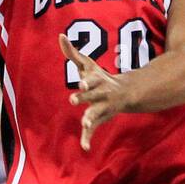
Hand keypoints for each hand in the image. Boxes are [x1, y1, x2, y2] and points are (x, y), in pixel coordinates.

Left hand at [61, 33, 129, 150]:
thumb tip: (60, 36)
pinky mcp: (100, 119)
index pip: (93, 80)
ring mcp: (102, 108)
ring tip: (84, 123)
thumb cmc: (100, 77)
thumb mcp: (88, 64)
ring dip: (90, 117)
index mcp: (98, 81)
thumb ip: (72, 53)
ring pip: (96, 113)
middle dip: (85, 97)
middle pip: (93, 96)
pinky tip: (85, 148)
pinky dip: (88, 138)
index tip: (81, 83)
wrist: (125, 93)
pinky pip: (93, 130)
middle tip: (74, 100)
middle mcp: (102, 94)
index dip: (88, 82)